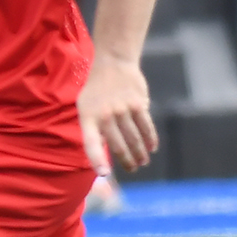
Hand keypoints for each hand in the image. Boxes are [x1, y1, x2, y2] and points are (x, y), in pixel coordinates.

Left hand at [76, 53, 157, 174]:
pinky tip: (151, 148)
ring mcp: (122, 109)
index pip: (91, 143)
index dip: (97, 159)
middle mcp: (105, 115)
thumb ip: (93, 129)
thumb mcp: (85, 107)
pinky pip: (146, 126)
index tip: (104, 173)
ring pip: (134, 138)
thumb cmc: (96, 91)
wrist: (113, 63)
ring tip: (142, 162)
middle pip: (118, 145)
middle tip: (133, 169)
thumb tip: (102, 153)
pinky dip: (150, 139)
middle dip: (127, 161)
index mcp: (88, 117)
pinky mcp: (138, 104)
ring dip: (140, 153)